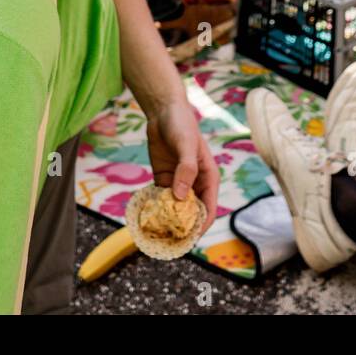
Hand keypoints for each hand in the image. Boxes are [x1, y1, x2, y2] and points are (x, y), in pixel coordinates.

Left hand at [147, 101, 218, 233]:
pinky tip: (146, 218)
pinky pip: (160, 199)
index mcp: (208, 178)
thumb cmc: (181, 125)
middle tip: (169, 243)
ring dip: (168, 221)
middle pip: (191, 213)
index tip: (189, 239)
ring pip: (175, 208)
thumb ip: (186, 170)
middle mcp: (195, 184)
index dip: (201, 226)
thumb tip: (181, 197)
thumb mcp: (186, 146)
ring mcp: (179, 183)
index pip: (208, 209)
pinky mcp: (163, 179)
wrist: (163, 111)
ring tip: (155, 236)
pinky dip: (155, 209)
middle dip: (182, 228)